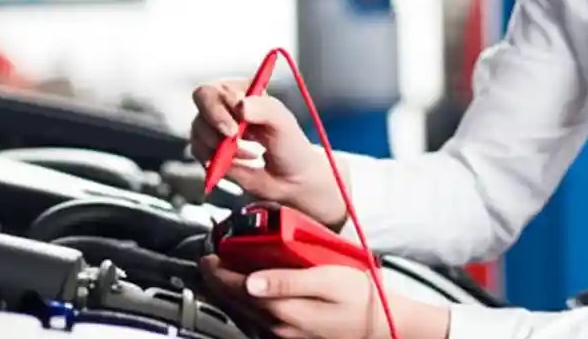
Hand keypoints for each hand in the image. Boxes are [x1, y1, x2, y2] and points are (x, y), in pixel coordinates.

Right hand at [190, 79, 345, 228]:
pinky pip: (199, 152)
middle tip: (232, 135)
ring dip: (220, 144)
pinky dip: (217, 160)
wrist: (289, 179)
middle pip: (201, 101)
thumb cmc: (289, 145)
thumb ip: (263, 109)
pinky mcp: (209, 150)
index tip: (240, 118)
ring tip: (248, 152)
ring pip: (198, 129)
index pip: (217, 89)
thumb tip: (240, 105)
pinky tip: (239, 161)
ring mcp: (214, 128)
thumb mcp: (283, 122)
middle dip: (215, 120)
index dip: (223, 104)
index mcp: (241, 90)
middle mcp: (224, 105)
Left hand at [198, 255, 449, 338]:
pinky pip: (256, 322)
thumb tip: (251, 280)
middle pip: (235, 302)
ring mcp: (283, 335)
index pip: (237, 288)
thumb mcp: (328, 279)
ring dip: (228, 294)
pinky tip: (246, 295)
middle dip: (218, 281)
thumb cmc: (360, 299)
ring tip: (220, 275)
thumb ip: (287, 279)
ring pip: (243, 313)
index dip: (218, 271)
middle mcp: (278, 326)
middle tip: (208, 261)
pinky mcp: (290, 337)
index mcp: (283, 308)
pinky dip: (244, 306)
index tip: (207, 256)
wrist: (380, 326)